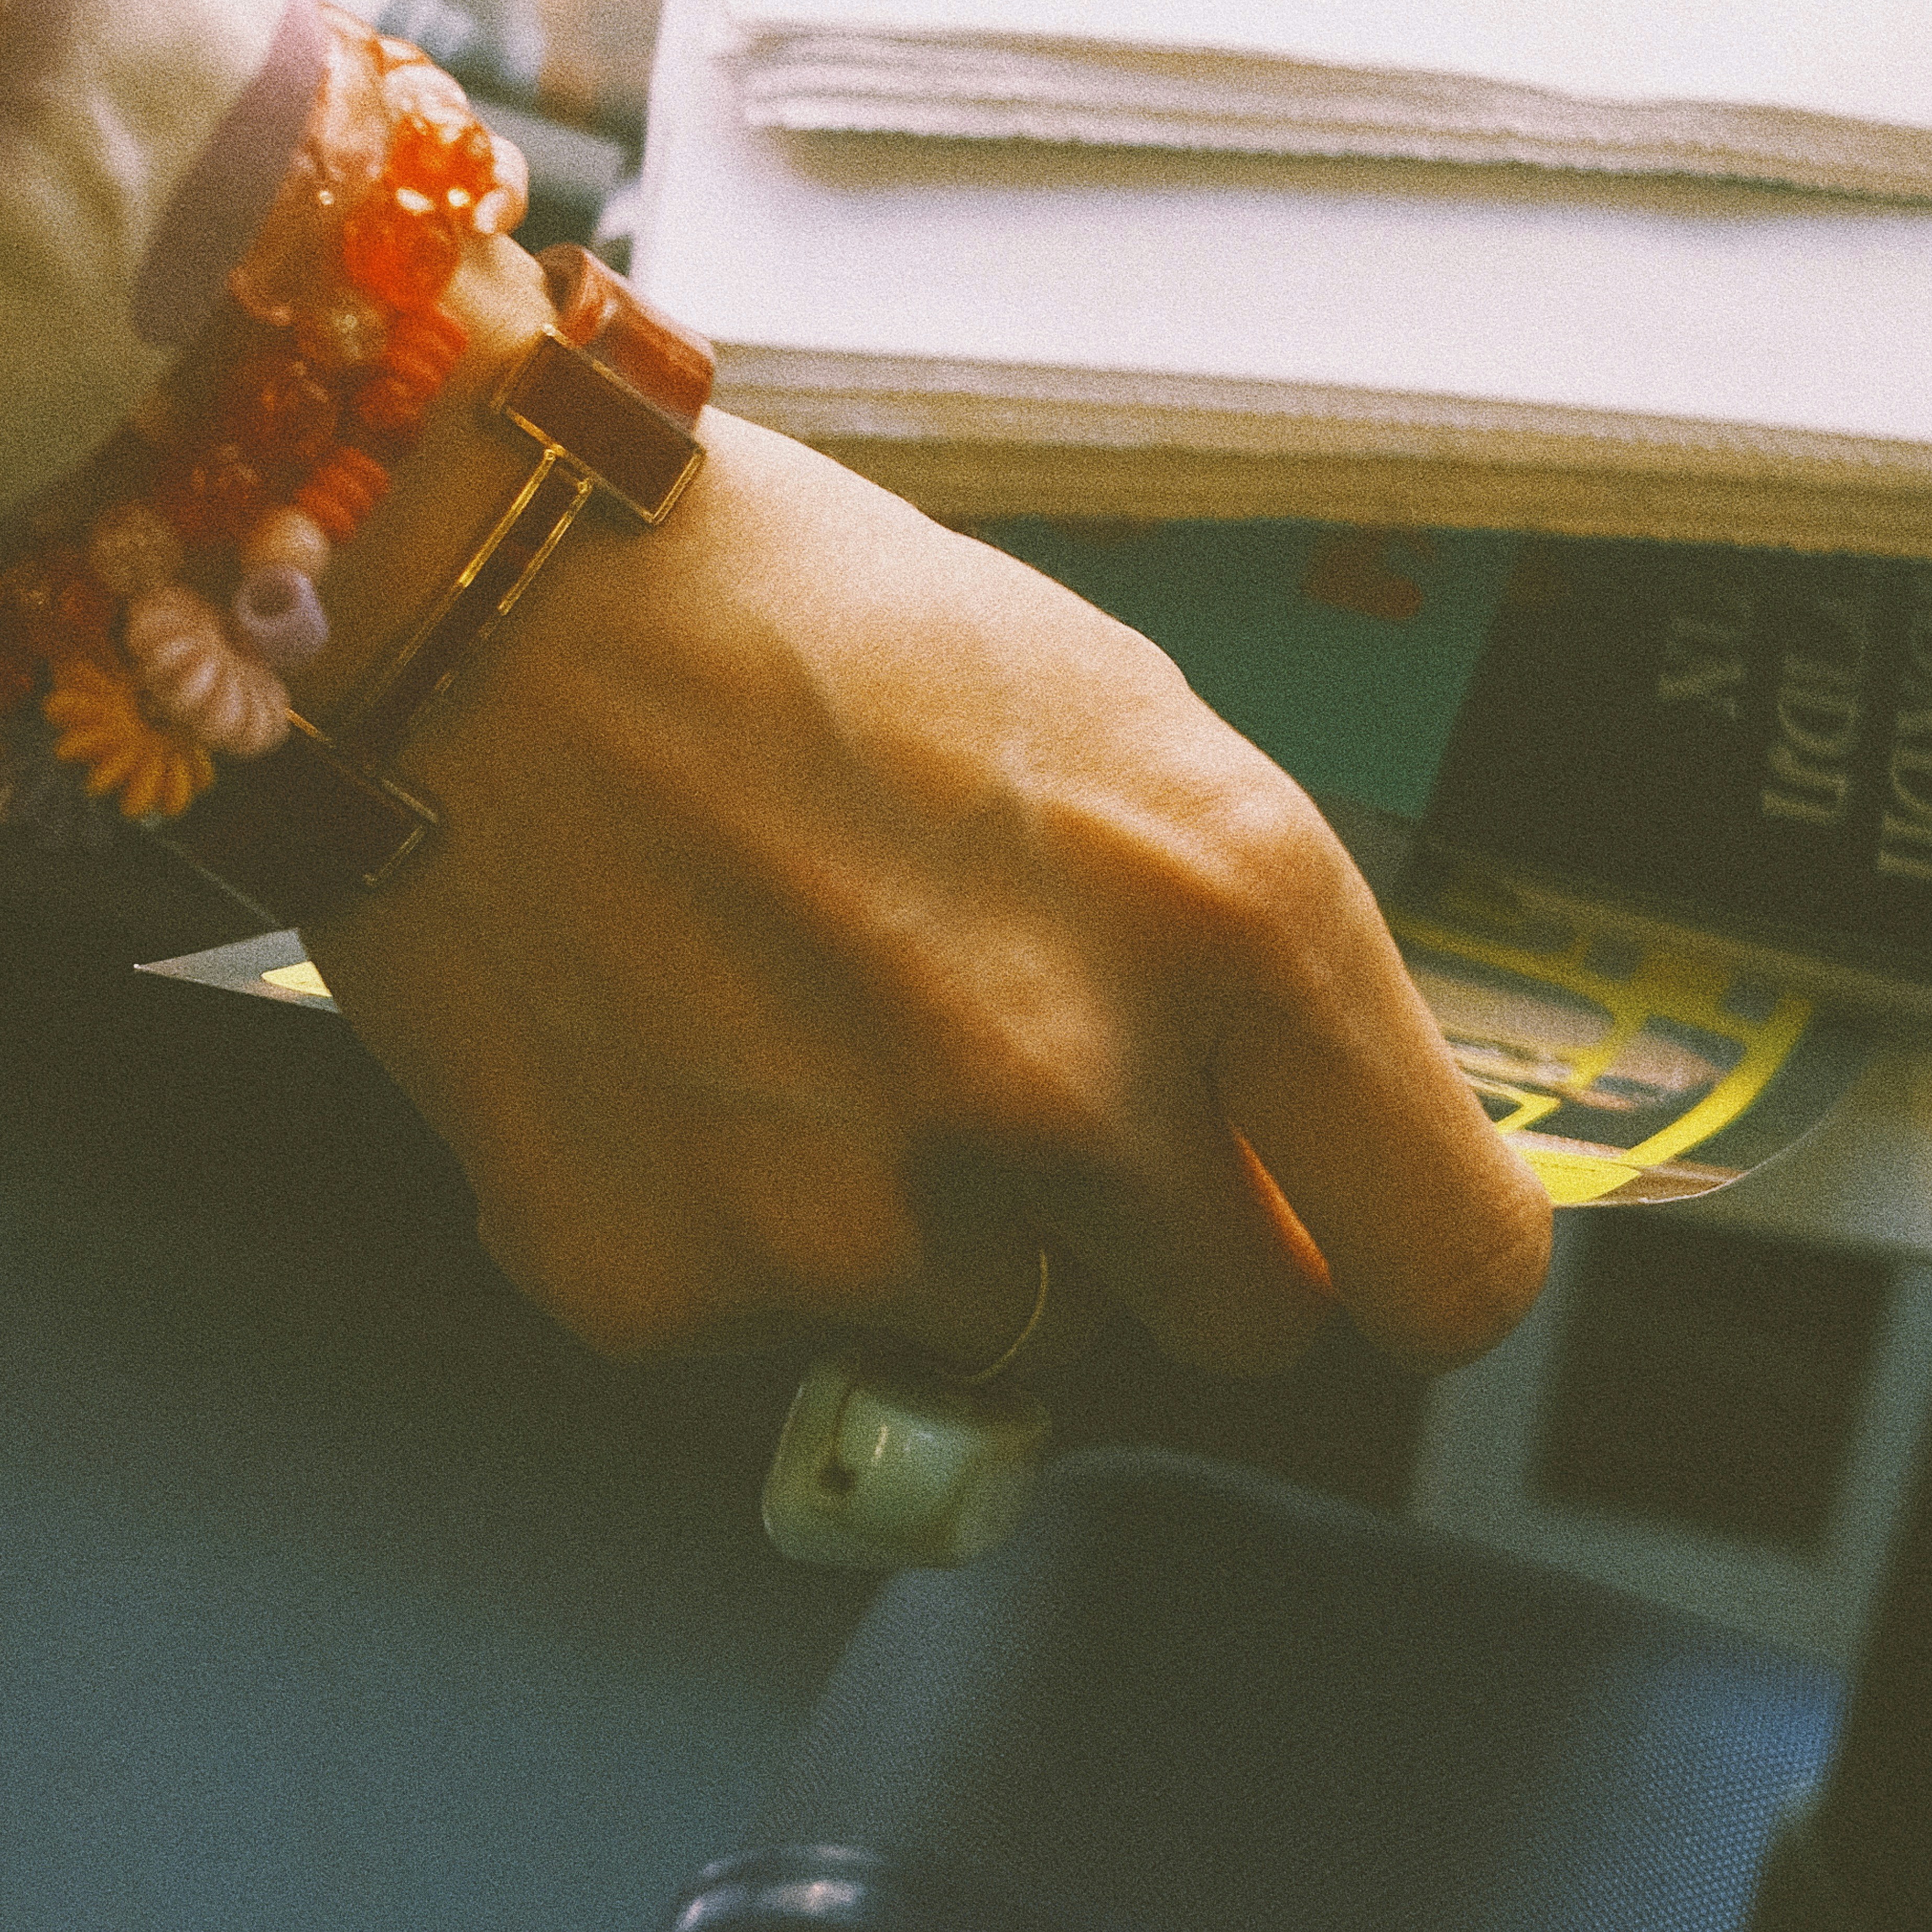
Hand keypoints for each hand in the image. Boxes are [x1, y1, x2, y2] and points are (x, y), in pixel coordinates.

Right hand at [305, 250, 1550, 1375]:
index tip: (1349, 1232)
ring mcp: (860, 1216)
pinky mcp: (670, 1289)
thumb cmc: (810, 627)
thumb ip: (1245, 976)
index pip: (1451, 1270)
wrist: (480, 597)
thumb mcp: (1117, 734)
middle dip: (1162, 1228)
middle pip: (1240, 1329)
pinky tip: (689, 1056)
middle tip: (1021, 1072)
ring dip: (948, 1224)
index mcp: (1231, 917)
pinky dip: (756, 1230)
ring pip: (1010, 1331)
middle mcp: (1070, 1091)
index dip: (1406, 1262)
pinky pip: (792, 1334)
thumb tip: (1313, 1173)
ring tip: (813, 1018)